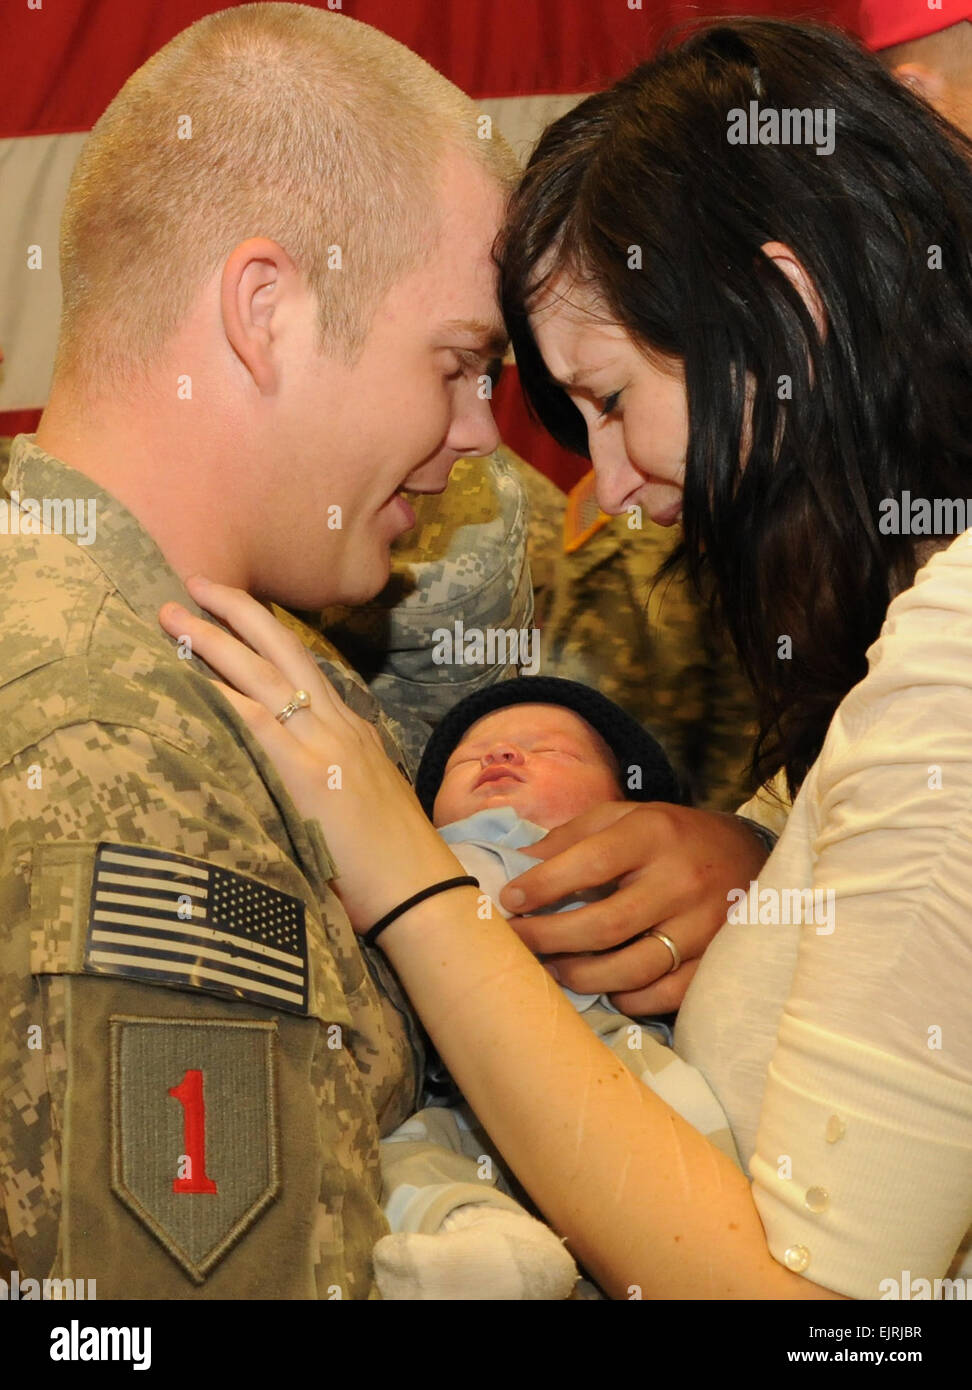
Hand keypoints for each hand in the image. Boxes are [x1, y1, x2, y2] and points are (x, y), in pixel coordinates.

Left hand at [158, 576, 462, 930]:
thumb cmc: (393, 861)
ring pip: (261, 673)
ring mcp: (323, 744)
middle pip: (282, 648)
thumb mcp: (367, 799)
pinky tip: (185, 678)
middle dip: (235, 610)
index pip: (303, 665)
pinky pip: (254, 721)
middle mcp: (338, 724)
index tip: (233, 610)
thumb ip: (335, 775)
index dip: (264, 631)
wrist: (420, 890)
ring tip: (171, 616)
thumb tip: (300, 776)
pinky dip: (218, 693)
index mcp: (354, 729)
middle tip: (193, 582)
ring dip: (212, 640)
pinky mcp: (306, 773)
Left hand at [499, 801, 770, 1014]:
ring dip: (581, 975)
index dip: (543, 885)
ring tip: (552, 967)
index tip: (509, 900)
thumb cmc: (668, 836)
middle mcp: (680, 881)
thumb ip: (570, 837)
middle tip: (518, 942)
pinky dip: (626, 998)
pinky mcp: (715, 962)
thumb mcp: (623, 818)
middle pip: (605, 924)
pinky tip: (604, 986)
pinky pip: (663, 995)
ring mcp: (702, 926)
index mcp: (653, 835)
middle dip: (549, 938)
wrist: (746, 855)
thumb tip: (517, 865)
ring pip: (632, 969)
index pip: (590, 863)